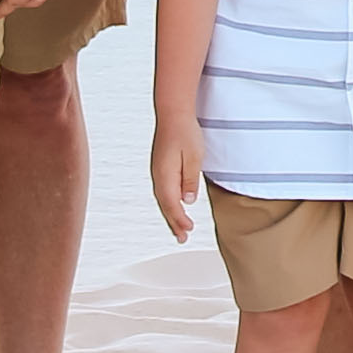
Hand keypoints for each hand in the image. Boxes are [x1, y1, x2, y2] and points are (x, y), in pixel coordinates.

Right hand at [148, 116, 201, 241]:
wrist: (173, 113)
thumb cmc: (184, 133)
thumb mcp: (194, 157)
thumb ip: (190, 180)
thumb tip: (188, 200)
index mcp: (165, 175)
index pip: (172, 204)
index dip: (179, 219)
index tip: (188, 230)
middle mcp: (158, 176)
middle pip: (165, 205)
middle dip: (173, 223)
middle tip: (182, 238)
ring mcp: (158, 171)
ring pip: (163, 199)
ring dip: (171, 214)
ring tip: (179, 228)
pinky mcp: (160, 167)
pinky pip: (163, 191)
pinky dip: (169, 203)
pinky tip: (175, 206)